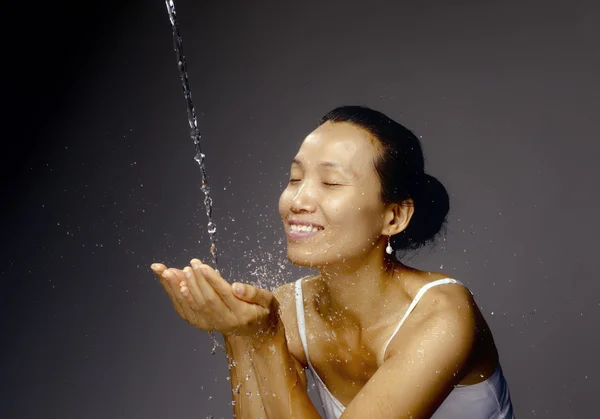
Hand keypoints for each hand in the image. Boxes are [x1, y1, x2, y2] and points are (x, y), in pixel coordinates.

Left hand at [151, 259, 279, 337]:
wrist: (256, 332)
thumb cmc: (262, 310)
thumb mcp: (267, 301)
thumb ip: (253, 293)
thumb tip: (237, 287)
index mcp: (242, 314)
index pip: (224, 295)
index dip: (211, 280)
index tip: (201, 266)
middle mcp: (225, 321)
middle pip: (207, 300)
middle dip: (196, 281)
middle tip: (190, 264)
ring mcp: (213, 324)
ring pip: (195, 306)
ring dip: (182, 288)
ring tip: (172, 271)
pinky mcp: (203, 324)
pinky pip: (188, 311)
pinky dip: (178, 297)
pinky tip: (173, 284)